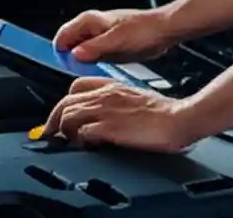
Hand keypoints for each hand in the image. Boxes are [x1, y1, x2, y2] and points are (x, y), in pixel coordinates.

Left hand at [43, 77, 200, 152]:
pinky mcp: (110, 127)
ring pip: (68, 116)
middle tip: (52, 134)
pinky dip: (79, 141)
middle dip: (54, 120)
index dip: (66, 102)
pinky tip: (86, 146)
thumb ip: (116, 102)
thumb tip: (103, 116)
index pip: (76, 86)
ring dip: (65, 131)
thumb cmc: (164, 113)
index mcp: (112, 86)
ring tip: (71, 142)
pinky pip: (82, 132)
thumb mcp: (136, 98)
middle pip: (65, 102)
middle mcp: (105, 95)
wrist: (179, 118)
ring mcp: (106, 110)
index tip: (63, 115)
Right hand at [53, 8, 176, 62]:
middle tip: (83, 71)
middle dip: (72, 59)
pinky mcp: (108, 44)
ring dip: (85, 62)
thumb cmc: (143, 31)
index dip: (60, 52)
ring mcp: (99, 35)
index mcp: (89, 20)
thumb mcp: (117, 41)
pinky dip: (95, 63)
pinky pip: (94, 55)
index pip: (62, 36)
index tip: (65, 67)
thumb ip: (94, 48)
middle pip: (70, 44)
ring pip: (82, 51)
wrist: (163, 30)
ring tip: (96, 69)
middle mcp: (91, 26)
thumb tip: (74, 55)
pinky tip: (105, 69)